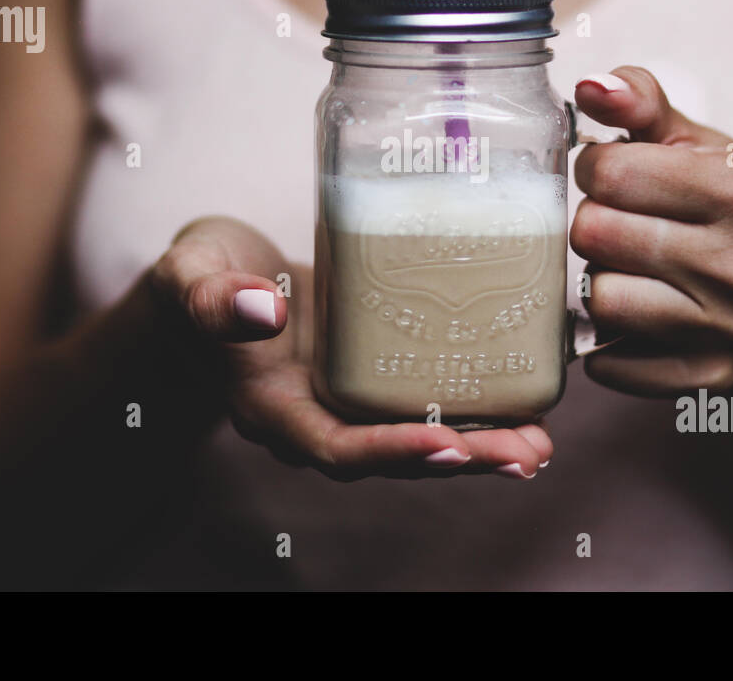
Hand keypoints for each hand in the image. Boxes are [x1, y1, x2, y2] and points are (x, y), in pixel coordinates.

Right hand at [148, 217, 552, 480]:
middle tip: (529, 453)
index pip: (336, 447)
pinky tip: (522, 392)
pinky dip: (474, 400)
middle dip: (463, 457)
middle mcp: (317, 416)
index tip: (449, 444)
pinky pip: (427, 394)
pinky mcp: (375, 369)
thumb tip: (261, 308)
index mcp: (272, 408)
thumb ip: (213, 297)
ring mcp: (349, 397)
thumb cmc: (197, 277)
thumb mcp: (190, 275)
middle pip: (395, 454)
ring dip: (482, 441)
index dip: (392, 452)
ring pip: (420, 433)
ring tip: (542, 440)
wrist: (213, 279)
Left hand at [570, 67, 732, 396]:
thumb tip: (590, 87)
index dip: (594, 168)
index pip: (609, 171)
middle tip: (617, 221)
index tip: (612, 174)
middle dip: (593, 222)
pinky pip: (609, 363)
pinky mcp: (705, 377)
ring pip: (599, 300)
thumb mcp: (697, 141)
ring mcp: (726, 328)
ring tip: (627, 266)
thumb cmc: (727, 205)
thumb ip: (640, 102)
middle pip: (595, 235)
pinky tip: (636, 312)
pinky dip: (607, 340)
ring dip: (600, 280)